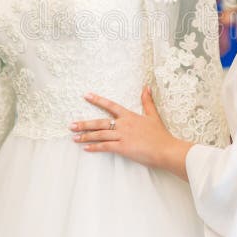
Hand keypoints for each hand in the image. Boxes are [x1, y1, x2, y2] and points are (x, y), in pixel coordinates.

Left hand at [69, 85, 193, 180]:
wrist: (165, 149)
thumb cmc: (160, 134)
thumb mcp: (153, 115)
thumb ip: (147, 101)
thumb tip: (146, 87)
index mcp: (129, 116)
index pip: (111, 105)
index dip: (97, 100)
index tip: (86, 95)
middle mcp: (124, 124)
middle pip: (100, 122)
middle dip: (84, 124)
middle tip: (71, 125)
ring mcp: (122, 136)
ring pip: (100, 135)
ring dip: (86, 136)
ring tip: (74, 137)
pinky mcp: (123, 148)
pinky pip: (105, 147)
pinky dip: (95, 147)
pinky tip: (86, 148)